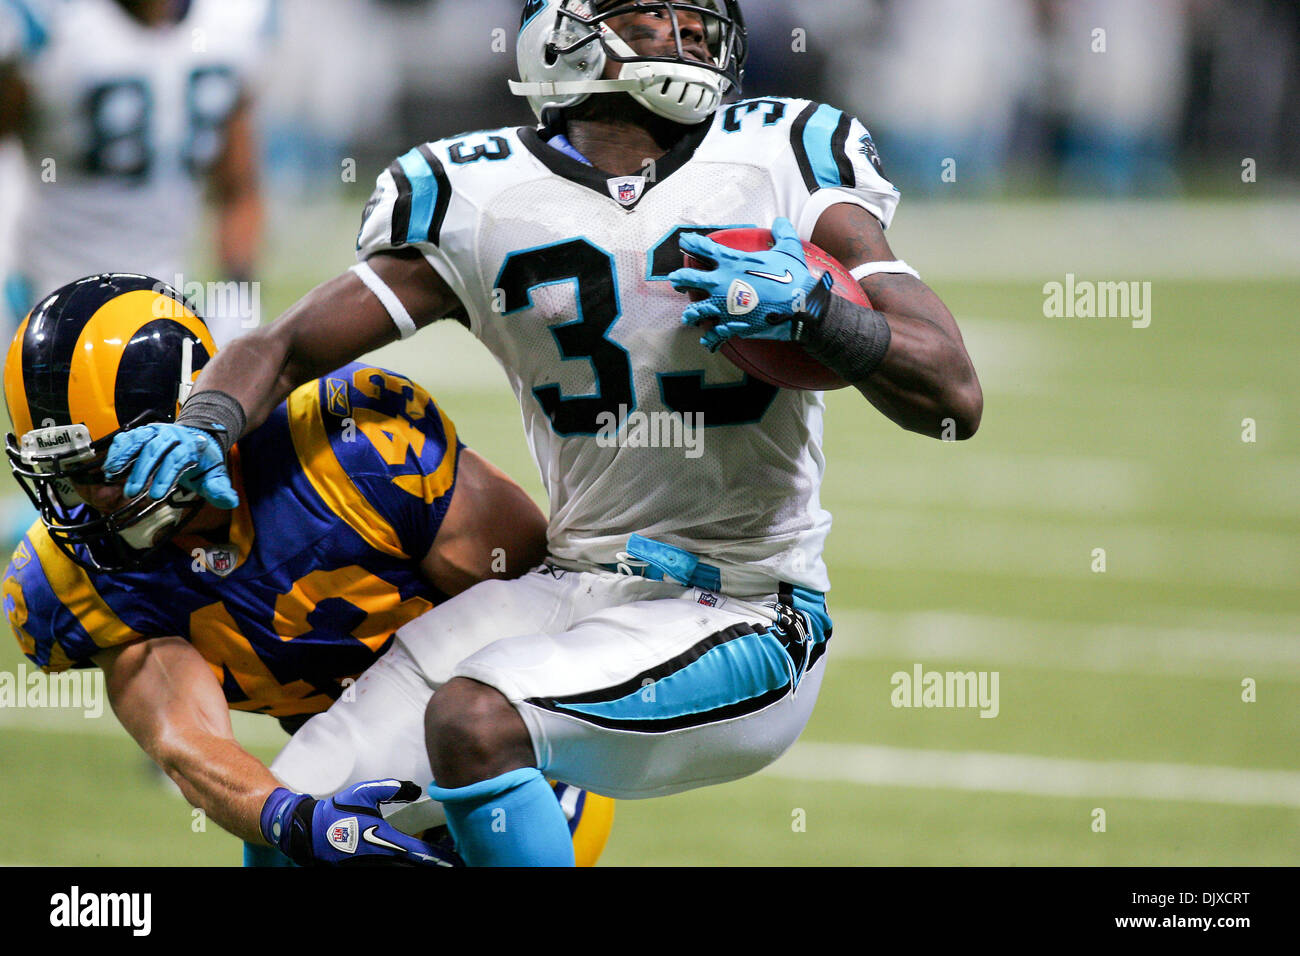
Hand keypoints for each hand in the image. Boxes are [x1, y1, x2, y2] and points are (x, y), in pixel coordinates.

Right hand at [103, 423, 238, 508]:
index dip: (166, 476)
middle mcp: (173, 435)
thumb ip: (219, 489)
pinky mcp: (143, 432)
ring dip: (124, 456)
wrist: (195, 438)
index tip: (156, 495)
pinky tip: (110, 466)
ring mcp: (156, 431)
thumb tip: (231, 501)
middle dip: (142, 471)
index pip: (178, 458)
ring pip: (138, 439)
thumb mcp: (214, 475)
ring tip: (112, 475)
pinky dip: (117, 450)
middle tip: (132, 492)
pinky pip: (127, 437)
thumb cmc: (202, 462)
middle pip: (155, 449)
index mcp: (192, 445)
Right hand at [260, 780, 461, 867]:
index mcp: (383, 839)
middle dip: (433, 865)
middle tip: (453, 863)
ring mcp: (369, 867)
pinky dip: (403, 867)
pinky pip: (388, 871)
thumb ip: (392, 789)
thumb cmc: (339, 811)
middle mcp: (380, 858)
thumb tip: (416, 789)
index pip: (418, 853)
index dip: (438, 857)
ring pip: (402, 871)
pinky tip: (412, 863)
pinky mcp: (361, 870)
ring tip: (437, 863)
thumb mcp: (365, 793)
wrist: (309, 832)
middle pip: (413, 867)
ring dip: (418, 866)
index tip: (455, 860)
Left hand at [668, 217, 830, 352]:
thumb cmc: (794, 278)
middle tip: (676, 280)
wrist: (801, 308)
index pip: (705, 249)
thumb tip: (780, 220)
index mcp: (733, 263)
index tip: (683, 241)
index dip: (692, 243)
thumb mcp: (789, 249)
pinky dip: (709, 339)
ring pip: (696, 310)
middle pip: (690, 279)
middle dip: (680, 279)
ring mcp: (724, 307)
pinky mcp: (732, 326)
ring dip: (691, 313)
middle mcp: (722, 284)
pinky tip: (706, 341)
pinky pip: (714, 334)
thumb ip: (782, 233)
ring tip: (689, 315)